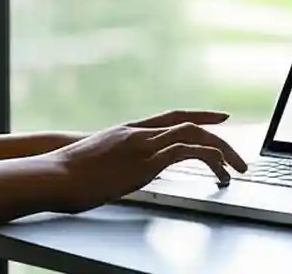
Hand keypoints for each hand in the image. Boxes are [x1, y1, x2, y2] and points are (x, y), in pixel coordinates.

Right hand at [39, 110, 248, 212]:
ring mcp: (144, 144)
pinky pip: (187, 152)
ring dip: (221, 151)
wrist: (54, 172)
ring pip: (194, 135)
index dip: (197, 116)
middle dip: (216, 135)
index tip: (218, 117)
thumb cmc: (67, 173)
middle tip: (237, 154)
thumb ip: (115, 162)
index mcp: (130, 130)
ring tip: (235, 170)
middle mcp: (141, 132)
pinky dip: (209, 158)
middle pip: (188, 123)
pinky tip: (219, 171)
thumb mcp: (98, 161)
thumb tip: (120, 175)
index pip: (172, 116)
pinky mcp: (146, 160)